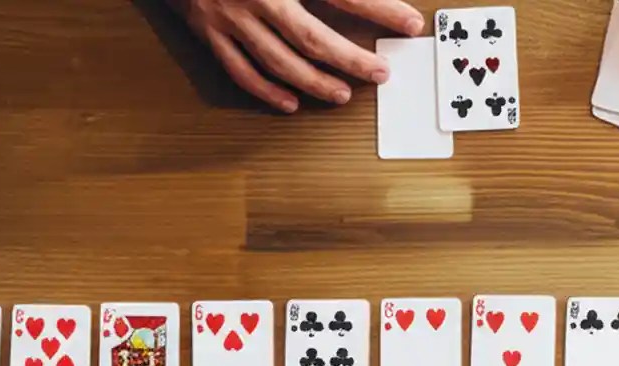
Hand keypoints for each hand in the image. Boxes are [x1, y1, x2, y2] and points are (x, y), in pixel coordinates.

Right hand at [172, 0, 424, 112]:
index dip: (380, 9)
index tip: (409, 23)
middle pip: (312, 36)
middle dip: (352, 59)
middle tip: (381, 73)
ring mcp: (230, 17)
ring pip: (279, 61)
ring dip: (314, 83)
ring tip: (343, 95)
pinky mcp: (208, 32)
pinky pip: (240, 70)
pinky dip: (267, 91)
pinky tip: (291, 103)